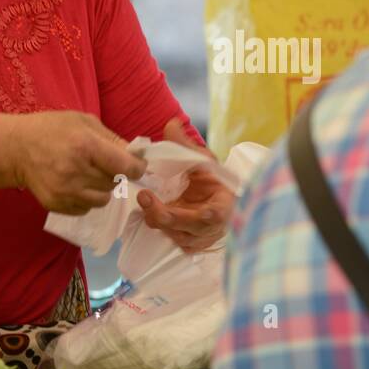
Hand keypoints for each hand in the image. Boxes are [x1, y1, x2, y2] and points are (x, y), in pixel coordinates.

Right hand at [11, 110, 146, 214]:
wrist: (15, 148)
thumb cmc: (52, 129)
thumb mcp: (83, 121)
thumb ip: (112, 138)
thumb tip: (136, 157)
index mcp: (85, 146)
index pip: (125, 167)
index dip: (136, 167)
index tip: (136, 165)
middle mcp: (76, 172)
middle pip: (115, 183)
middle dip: (116, 174)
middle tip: (103, 164)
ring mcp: (65, 192)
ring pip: (103, 200)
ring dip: (102, 188)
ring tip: (88, 174)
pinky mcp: (56, 205)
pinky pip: (86, 209)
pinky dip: (86, 199)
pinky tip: (75, 184)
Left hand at [136, 119, 233, 251]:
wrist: (211, 196)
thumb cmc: (210, 178)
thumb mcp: (200, 159)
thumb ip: (184, 144)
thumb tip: (171, 124)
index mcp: (224, 204)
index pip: (217, 215)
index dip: (206, 214)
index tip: (201, 209)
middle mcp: (214, 227)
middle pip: (190, 229)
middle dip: (165, 214)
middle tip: (144, 196)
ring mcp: (202, 239)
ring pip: (178, 237)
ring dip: (159, 220)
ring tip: (145, 200)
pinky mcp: (189, 245)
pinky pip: (173, 242)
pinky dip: (160, 229)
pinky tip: (151, 213)